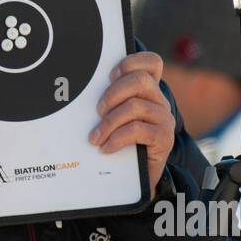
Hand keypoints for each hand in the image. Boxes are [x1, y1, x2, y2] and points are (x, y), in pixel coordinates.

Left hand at [90, 51, 173, 191]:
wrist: (134, 179)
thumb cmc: (119, 142)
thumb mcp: (113, 117)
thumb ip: (107, 101)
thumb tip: (76, 92)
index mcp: (148, 91)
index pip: (152, 63)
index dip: (132, 61)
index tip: (110, 74)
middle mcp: (159, 101)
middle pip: (140, 80)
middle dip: (113, 93)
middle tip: (97, 111)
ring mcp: (164, 119)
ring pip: (135, 107)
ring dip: (109, 122)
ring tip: (96, 137)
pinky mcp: (164, 138)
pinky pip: (137, 130)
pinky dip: (116, 139)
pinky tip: (106, 148)